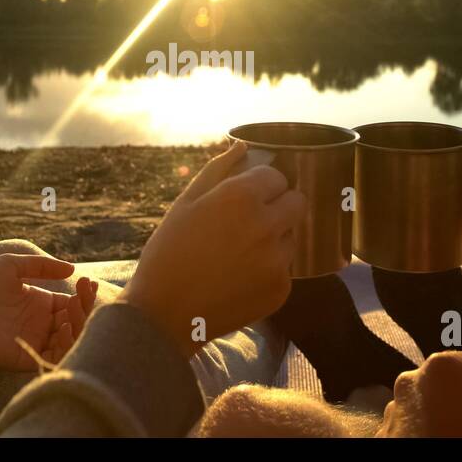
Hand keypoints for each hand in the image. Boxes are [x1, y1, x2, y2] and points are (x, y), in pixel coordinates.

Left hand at [0, 240, 97, 371]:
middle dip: (84, 308)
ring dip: (78, 325)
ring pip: (69, 341)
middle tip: (82, 294)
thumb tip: (71, 269)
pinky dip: (64, 346)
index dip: (84, 295)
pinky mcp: (24, 358)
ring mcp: (32, 341)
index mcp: (37, 303)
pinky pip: (53, 358)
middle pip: (74, 322)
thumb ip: (41, 266)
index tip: (89, 282)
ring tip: (71, 309)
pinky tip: (61, 327)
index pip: (71, 304)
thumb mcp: (10, 266)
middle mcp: (38, 324)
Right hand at [121, 142, 306, 357]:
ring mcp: (277, 260)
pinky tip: (240, 277)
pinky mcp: (281, 290)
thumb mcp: (185, 203)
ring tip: (240, 254)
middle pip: (298, 202)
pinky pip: (285, 269)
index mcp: (241, 197)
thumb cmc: (168, 253)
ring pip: (292, 236)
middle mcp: (266, 225)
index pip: (277, 176)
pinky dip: (269, 270)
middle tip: (252, 221)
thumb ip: (218, 170)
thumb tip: (243, 146)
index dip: (262, 184)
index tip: (247, 196)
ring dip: (275, 239)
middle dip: (280, 205)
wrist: (163, 315)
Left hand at [376, 352, 461, 437]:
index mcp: (440, 370)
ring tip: (458, 444)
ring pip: (420, 410)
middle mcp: (406, 385)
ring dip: (438, 424)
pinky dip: (419, 439)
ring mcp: (388, 415)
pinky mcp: (378, 441)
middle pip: (440, 387)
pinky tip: (437, 452)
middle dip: (460, 405)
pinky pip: (405, 432)